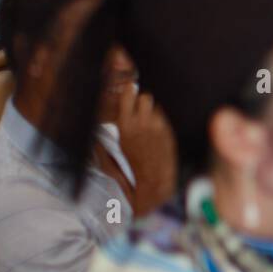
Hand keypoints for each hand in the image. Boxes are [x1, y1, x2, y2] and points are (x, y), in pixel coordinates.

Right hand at [115, 87, 177, 215]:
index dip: (129, 91)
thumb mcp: (115, 150)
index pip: (128, 93)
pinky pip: (165, 117)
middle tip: (139, 109)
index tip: (128, 90)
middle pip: (145, 96)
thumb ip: (110, 133)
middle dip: (142, 101)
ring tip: (148, 121)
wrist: (155, 181)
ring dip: (152, 110)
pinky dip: (160, 120)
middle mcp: (143, 123)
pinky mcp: (170, 131)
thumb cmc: (133, 168)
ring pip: (156, 106)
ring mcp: (159, 126)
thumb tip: (102, 124)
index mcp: (125, 126)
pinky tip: (157, 130)